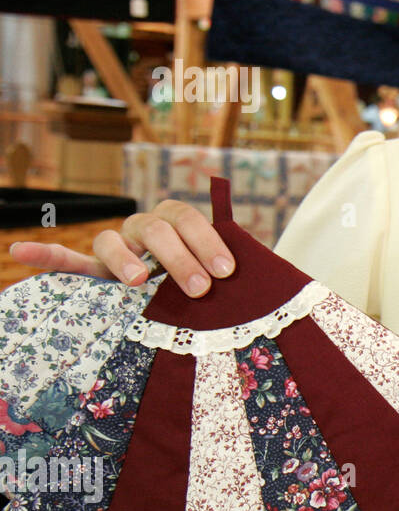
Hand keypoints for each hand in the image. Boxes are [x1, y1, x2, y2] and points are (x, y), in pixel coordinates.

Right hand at [7, 199, 235, 297]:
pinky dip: (45, 255)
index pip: (186, 219)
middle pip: (155, 229)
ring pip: (111, 241)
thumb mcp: (222, 272)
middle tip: (201, 289)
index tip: (225, 270)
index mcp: (175, 221)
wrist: (191, 292)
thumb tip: (262, 277)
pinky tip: (19, 251)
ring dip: (123, 259)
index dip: (207, 241)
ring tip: (138, 281)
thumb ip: (231, 268)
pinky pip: (68, 261)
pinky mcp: (95, 270)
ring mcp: (117, 248)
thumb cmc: (209, 279)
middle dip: (179, 258)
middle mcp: (144, 229)